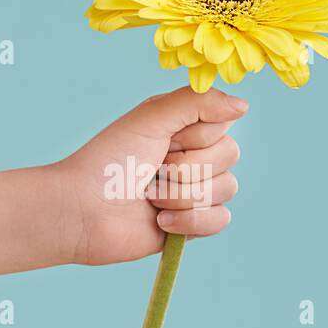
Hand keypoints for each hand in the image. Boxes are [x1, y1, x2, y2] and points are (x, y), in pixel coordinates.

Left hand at [57, 86, 246, 265]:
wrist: (82, 211)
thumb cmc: (108, 160)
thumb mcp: (151, 118)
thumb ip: (197, 103)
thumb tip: (245, 105)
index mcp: (184, 126)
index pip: (223, 124)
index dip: (197, 135)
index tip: (165, 140)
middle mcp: (192, 155)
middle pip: (229, 156)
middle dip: (187, 167)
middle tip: (153, 170)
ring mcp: (193, 190)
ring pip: (226, 189)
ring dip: (182, 195)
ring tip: (150, 197)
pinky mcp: (191, 224)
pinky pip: (220, 220)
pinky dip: (190, 221)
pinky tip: (160, 220)